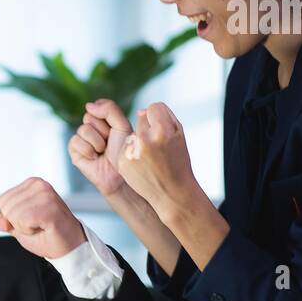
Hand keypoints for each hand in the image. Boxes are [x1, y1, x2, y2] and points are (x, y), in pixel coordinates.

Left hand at [0, 177, 85, 259]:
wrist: (70, 247)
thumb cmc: (46, 235)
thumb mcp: (18, 227)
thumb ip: (4, 221)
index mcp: (31, 184)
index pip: (1, 201)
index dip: (12, 218)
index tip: (32, 220)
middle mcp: (39, 184)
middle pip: (5, 208)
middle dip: (18, 223)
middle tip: (38, 225)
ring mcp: (46, 194)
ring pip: (13, 215)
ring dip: (25, 228)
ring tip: (43, 226)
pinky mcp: (50, 207)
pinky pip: (23, 221)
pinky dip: (29, 230)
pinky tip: (45, 228)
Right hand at [69, 99, 132, 196]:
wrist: (119, 174)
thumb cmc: (123, 151)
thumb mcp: (122, 126)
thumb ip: (109, 109)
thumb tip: (87, 105)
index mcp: (102, 120)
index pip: (97, 108)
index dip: (108, 120)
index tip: (115, 132)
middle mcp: (90, 127)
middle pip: (89, 117)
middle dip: (102, 131)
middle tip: (109, 144)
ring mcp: (81, 138)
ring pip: (83, 129)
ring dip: (97, 143)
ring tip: (102, 152)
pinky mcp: (73, 150)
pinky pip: (75, 141)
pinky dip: (88, 150)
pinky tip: (94, 158)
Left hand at [115, 103, 199, 220]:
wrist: (172, 193)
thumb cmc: (178, 161)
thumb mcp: (179, 135)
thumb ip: (163, 117)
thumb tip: (140, 111)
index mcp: (162, 130)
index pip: (153, 108)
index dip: (159, 117)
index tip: (163, 129)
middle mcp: (145, 139)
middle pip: (141, 119)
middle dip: (148, 129)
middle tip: (158, 146)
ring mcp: (131, 151)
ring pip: (131, 134)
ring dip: (138, 141)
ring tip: (150, 158)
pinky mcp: (122, 161)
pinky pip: (125, 147)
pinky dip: (131, 153)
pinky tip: (142, 165)